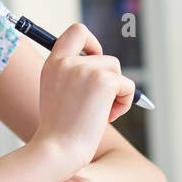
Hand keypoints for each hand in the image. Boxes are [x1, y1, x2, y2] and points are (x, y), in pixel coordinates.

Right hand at [32, 23, 134, 166]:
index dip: (91, 43)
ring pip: (116, 71)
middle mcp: (67, 61)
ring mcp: (85, 69)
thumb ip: (71, 78)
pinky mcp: (104, 81)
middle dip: (109, 77)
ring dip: (116, 93)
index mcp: (52, 64)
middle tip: (102, 100)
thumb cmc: (58, 133)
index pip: (77, 32)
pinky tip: (108, 119)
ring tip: (101, 115)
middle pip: (104, 55)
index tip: (93, 62)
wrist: (57, 150)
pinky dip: (125, 103)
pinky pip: (128, 86)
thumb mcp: (56, 96)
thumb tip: (101, 73)